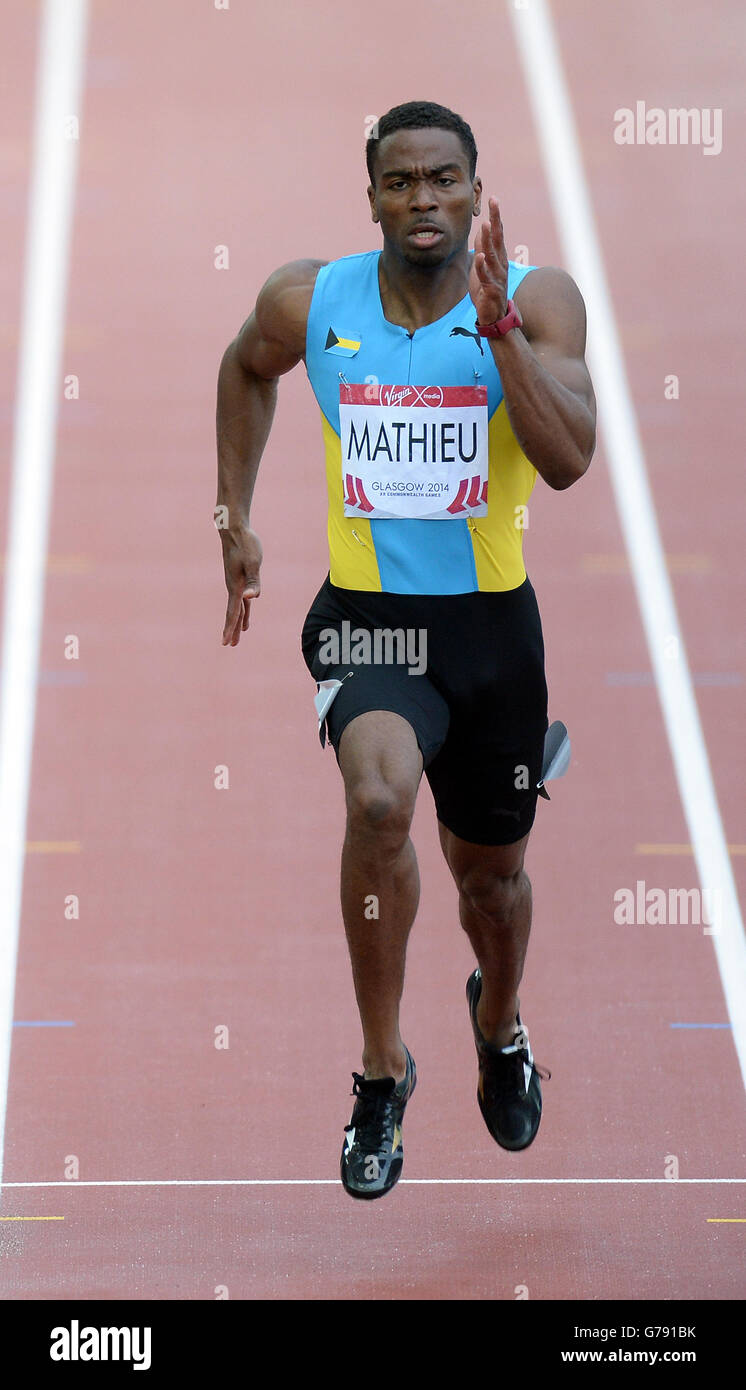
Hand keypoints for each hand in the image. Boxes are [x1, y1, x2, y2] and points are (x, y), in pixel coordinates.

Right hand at [219, 522, 262, 645]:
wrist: (234, 529)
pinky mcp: (240, 577)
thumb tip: (252, 598)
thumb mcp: (254, 562)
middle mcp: (233, 587)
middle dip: (232, 630)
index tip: (226, 643)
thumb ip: (254, 581)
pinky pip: (241, 597)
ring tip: (239, 634)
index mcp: (236, 586)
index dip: (231, 628)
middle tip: (229, 645)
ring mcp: (236, 582)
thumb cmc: (246, 543)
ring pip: (237, 606)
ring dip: (237, 621)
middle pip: (233, 613)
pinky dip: (244, 606)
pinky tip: (247, 607)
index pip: (233, 612)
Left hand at [469, 196, 508, 326]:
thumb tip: (481, 230)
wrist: (493, 316)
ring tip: (485, 224)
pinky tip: (480, 255)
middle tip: (494, 202)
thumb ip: (483, 248)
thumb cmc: (488, 289)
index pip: (498, 233)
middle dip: (496, 220)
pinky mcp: (491, 289)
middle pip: (498, 238)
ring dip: (489, 239)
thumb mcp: (483, 266)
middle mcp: (501, 264)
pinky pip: (486, 276)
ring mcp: (497, 276)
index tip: (493, 199)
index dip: (496, 216)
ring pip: (493, 255)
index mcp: (499, 257)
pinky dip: (483, 266)